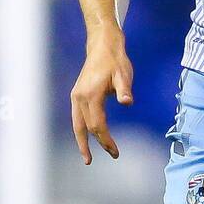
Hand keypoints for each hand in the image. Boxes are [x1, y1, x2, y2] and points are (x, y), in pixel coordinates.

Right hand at [70, 32, 133, 163]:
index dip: (106, 140)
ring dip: (82, 141)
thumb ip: (124, 89)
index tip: (115, 151)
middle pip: (86, 128)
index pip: (97, 125)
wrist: (102, 46)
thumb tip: (127, 102)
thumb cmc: (115, 60)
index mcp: (91, 95)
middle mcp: (79, 97)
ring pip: (77, 124)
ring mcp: (76, 96)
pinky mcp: (77, 95)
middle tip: (112, 155)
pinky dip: (80, 130)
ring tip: (87, 157)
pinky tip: (85, 138)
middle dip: (97, 144)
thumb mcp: (123, 74)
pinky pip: (76, 118)